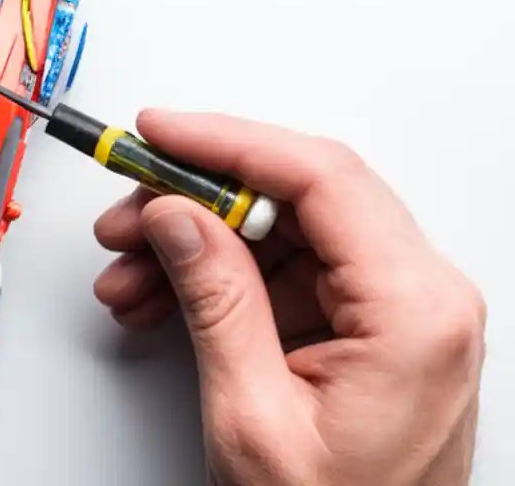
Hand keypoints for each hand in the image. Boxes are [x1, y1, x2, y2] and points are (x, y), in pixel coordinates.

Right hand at [92, 111, 484, 484]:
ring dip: (198, 244)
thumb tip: (177, 214)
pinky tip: (161, 298)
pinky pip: (288, 276)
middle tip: (127, 211)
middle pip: (298, 200)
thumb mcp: (252, 416)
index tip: (159, 133)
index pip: (320, 178)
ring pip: (284, 235)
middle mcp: (423, 299)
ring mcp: (401, 314)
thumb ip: (216, 300)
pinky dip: (221, 281)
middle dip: (198, 201)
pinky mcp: (373, 332)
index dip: (227, 143)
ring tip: (128, 272)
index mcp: (416, 311)